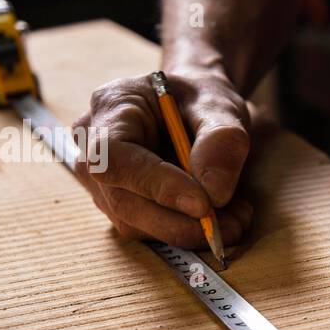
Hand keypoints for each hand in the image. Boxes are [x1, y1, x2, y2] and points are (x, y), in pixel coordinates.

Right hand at [73, 69, 253, 246]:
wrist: (193, 107)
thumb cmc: (201, 99)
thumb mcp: (220, 104)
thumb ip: (221, 139)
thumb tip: (215, 193)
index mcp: (112, 105)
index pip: (112, 156)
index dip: (155, 184)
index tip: (203, 204)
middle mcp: (92, 146)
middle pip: (121, 200)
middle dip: (180, 222)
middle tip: (234, 224)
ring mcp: (101, 181)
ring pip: (135, 224)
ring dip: (189, 230)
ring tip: (236, 217)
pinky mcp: (120, 205)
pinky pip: (148, 230)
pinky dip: (187, 231)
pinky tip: (220, 217)